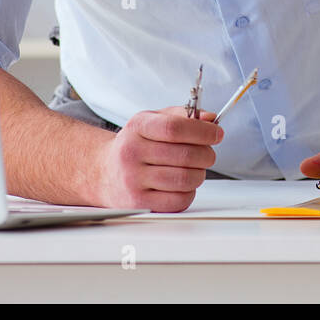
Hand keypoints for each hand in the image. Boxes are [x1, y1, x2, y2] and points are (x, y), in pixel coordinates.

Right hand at [94, 106, 222, 211]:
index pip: (174, 128)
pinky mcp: (139, 203)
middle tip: (208, 153)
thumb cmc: (133, 145)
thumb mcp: (150, 120)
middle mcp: (132, 153)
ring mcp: (133, 180)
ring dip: (200, 174)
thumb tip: (210, 119)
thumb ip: (181, 115)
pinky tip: (184, 185)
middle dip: (207, 154)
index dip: (202, 131)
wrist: (102, 172)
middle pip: (185, 155)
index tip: (216, 133)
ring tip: (196, 169)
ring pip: (185, 179)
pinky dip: (190, 192)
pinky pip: (178, 200)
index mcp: (137, 128)